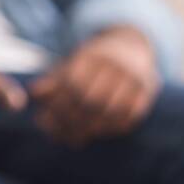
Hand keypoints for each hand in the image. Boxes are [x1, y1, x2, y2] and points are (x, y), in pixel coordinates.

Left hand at [29, 26, 159, 145]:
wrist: (130, 46)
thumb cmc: (93, 62)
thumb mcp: (71, 64)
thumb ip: (53, 80)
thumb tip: (35, 93)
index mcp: (93, 54)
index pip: (72, 84)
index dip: (58, 107)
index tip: (46, 122)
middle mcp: (115, 63)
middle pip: (91, 100)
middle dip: (74, 121)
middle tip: (62, 135)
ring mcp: (134, 76)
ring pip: (112, 110)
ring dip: (93, 128)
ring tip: (79, 137)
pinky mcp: (148, 88)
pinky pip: (132, 115)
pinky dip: (115, 127)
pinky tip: (101, 131)